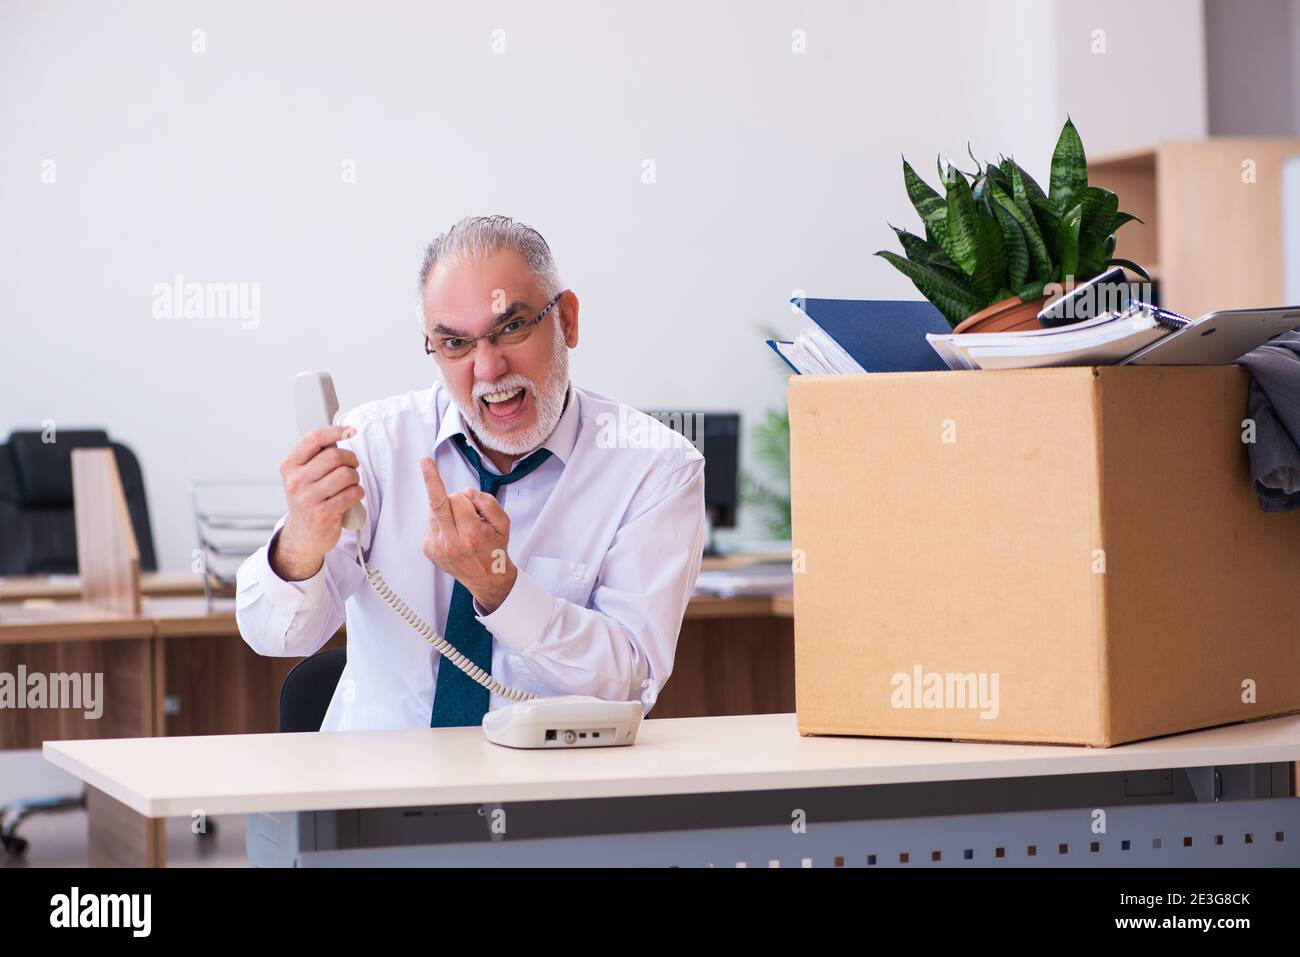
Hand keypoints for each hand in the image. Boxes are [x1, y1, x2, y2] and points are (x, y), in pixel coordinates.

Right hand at [271, 424, 364, 580]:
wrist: (302, 536)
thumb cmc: (308, 500)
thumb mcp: (302, 476)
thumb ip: (315, 457)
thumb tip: (341, 432)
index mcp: (289, 466)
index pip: (313, 439)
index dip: (335, 431)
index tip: (350, 430)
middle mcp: (295, 481)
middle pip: (335, 456)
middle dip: (351, 460)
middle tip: (351, 467)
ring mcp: (308, 498)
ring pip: (346, 474)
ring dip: (355, 478)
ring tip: (349, 485)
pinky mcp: (323, 513)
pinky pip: (352, 493)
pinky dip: (357, 493)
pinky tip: (351, 497)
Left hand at [420, 456, 514, 613]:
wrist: (487, 579)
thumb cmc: (495, 549)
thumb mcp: (503, 524)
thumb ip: (488, 503)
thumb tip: (468, 492)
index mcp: (471, 534)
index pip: (458, 499)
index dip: (467, 497)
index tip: (439, 471)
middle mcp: (451, 542)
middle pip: (439, 502)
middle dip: (438, 485)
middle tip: (429, 466)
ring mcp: (436, 547)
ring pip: (434, 510)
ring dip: (447, 510)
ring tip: (461, 526)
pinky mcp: (428, 548)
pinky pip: (431, 522)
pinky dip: (441, 521)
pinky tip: (453, 533)